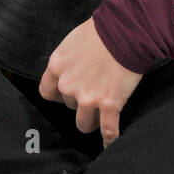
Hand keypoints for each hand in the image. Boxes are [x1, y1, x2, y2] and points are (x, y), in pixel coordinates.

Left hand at [38, 17, 142, 147]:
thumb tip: (72, 68)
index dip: (59, 96)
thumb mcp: (73, 41)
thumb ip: (69, 60)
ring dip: (92, 121)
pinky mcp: (109, 105)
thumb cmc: (102, 31)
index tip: (68, 94)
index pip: (47, 93)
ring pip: (84, 123)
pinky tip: (110, 143)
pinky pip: (108, 130)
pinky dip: (110, 139)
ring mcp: (88, 98)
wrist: (126, 31)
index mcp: (57, 67)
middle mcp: (68, 86)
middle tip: (95, 90)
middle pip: (70, 106)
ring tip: (101, 116)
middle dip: (81, 102)